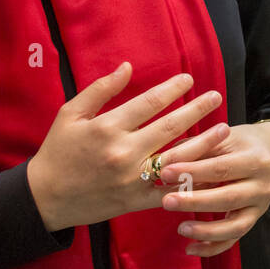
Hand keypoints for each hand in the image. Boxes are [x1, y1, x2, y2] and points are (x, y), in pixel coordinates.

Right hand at [26, 62, 226, 232]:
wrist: (47, 197)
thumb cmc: (58, 151)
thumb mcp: (71, 113)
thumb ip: (100, 90)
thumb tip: (128, 67)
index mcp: (107, 128)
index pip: (149, 104)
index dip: (172, 90)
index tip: (188, 79)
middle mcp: (124, 153)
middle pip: (169, 128)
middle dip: (196, 110)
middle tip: (215, 97)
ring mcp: (133, 180)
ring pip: (177, 159)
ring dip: (203, 143)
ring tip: (223, 129)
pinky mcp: (137, 201)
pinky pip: (171, 189)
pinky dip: (191, 179)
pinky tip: (209, 168)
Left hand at [157, 120, 269, 256]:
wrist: (266, 151)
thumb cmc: (236, 142)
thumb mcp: (220, 138)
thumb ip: (195, 149)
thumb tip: (164, 163)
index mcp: (256, 160)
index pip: (221, 168)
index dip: (192, 172)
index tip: (166, 173)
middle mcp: (264, 186)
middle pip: (229, 198)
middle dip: (196, 202)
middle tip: (167, 201)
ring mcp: (261, 207)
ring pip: (235, 226)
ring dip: (206, 230)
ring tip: (180, 228)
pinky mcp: (253, 220)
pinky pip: (233, 239)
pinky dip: (212, 247)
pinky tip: (190, 248)